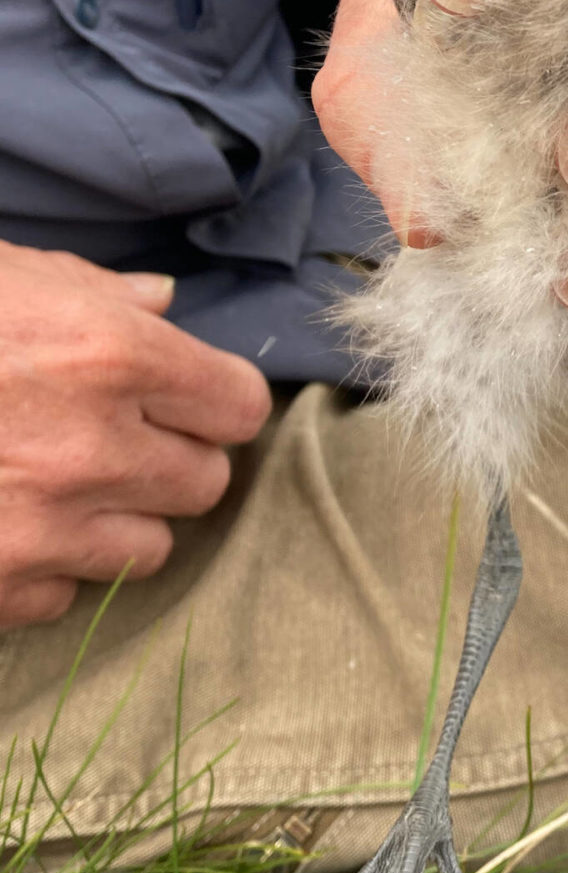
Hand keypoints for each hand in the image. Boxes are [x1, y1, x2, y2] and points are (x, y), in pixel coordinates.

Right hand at [0, 242, 271, 628]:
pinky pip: (69, 597)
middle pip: (206, 484)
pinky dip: (48, 570)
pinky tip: (11, 525)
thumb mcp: (9, 275)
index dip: (216, 402)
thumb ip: (97, 293)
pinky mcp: (1, 587)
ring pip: (150, 551)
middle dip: (173, 463)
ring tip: (65, 488)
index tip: (190, 400)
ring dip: (120, 523)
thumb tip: (160, 302)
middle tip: (119, 441)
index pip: (239, 407)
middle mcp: (93, 451)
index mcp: (108, 358)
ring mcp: (45, 531)